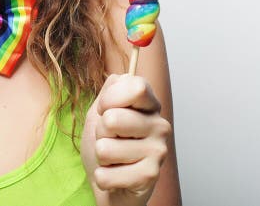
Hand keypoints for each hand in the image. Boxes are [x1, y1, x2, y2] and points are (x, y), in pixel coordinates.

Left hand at [82, 74, 171, 205]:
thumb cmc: (106, 145)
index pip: (136, 87)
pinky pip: (107, 174)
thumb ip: (109, 91)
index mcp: (149, 105)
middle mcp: (160, 125)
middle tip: (110, 140)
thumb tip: (120, 76)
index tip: (104, 109)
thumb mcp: (100, 112)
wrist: (109, 183)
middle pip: (113, 119)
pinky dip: (103, 177)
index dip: (110, 98)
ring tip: (113, 159)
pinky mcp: (150, 175)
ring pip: (105, 148)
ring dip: (101, 157)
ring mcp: (158, 150)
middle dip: (100, 133)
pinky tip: (116, 175)